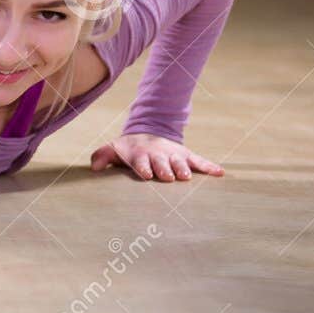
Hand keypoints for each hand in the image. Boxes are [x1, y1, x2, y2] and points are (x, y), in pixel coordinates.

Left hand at [90, 133, 223, 181]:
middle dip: (165, 169)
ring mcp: (173, 155)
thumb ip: (101, 157)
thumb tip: (94, 168)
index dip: (143, 167)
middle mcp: (158, 154)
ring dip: (184, 168)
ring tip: (187, 177)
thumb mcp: (113, 150)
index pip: (141, 161)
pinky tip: (219, 173)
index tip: (146, 174)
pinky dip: (209, 166)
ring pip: (180, 162)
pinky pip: (199, 161)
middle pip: (162, 162)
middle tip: (169, 177)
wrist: (146, 135)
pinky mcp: (186, 156)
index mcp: (140, 155)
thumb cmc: (128, 149)